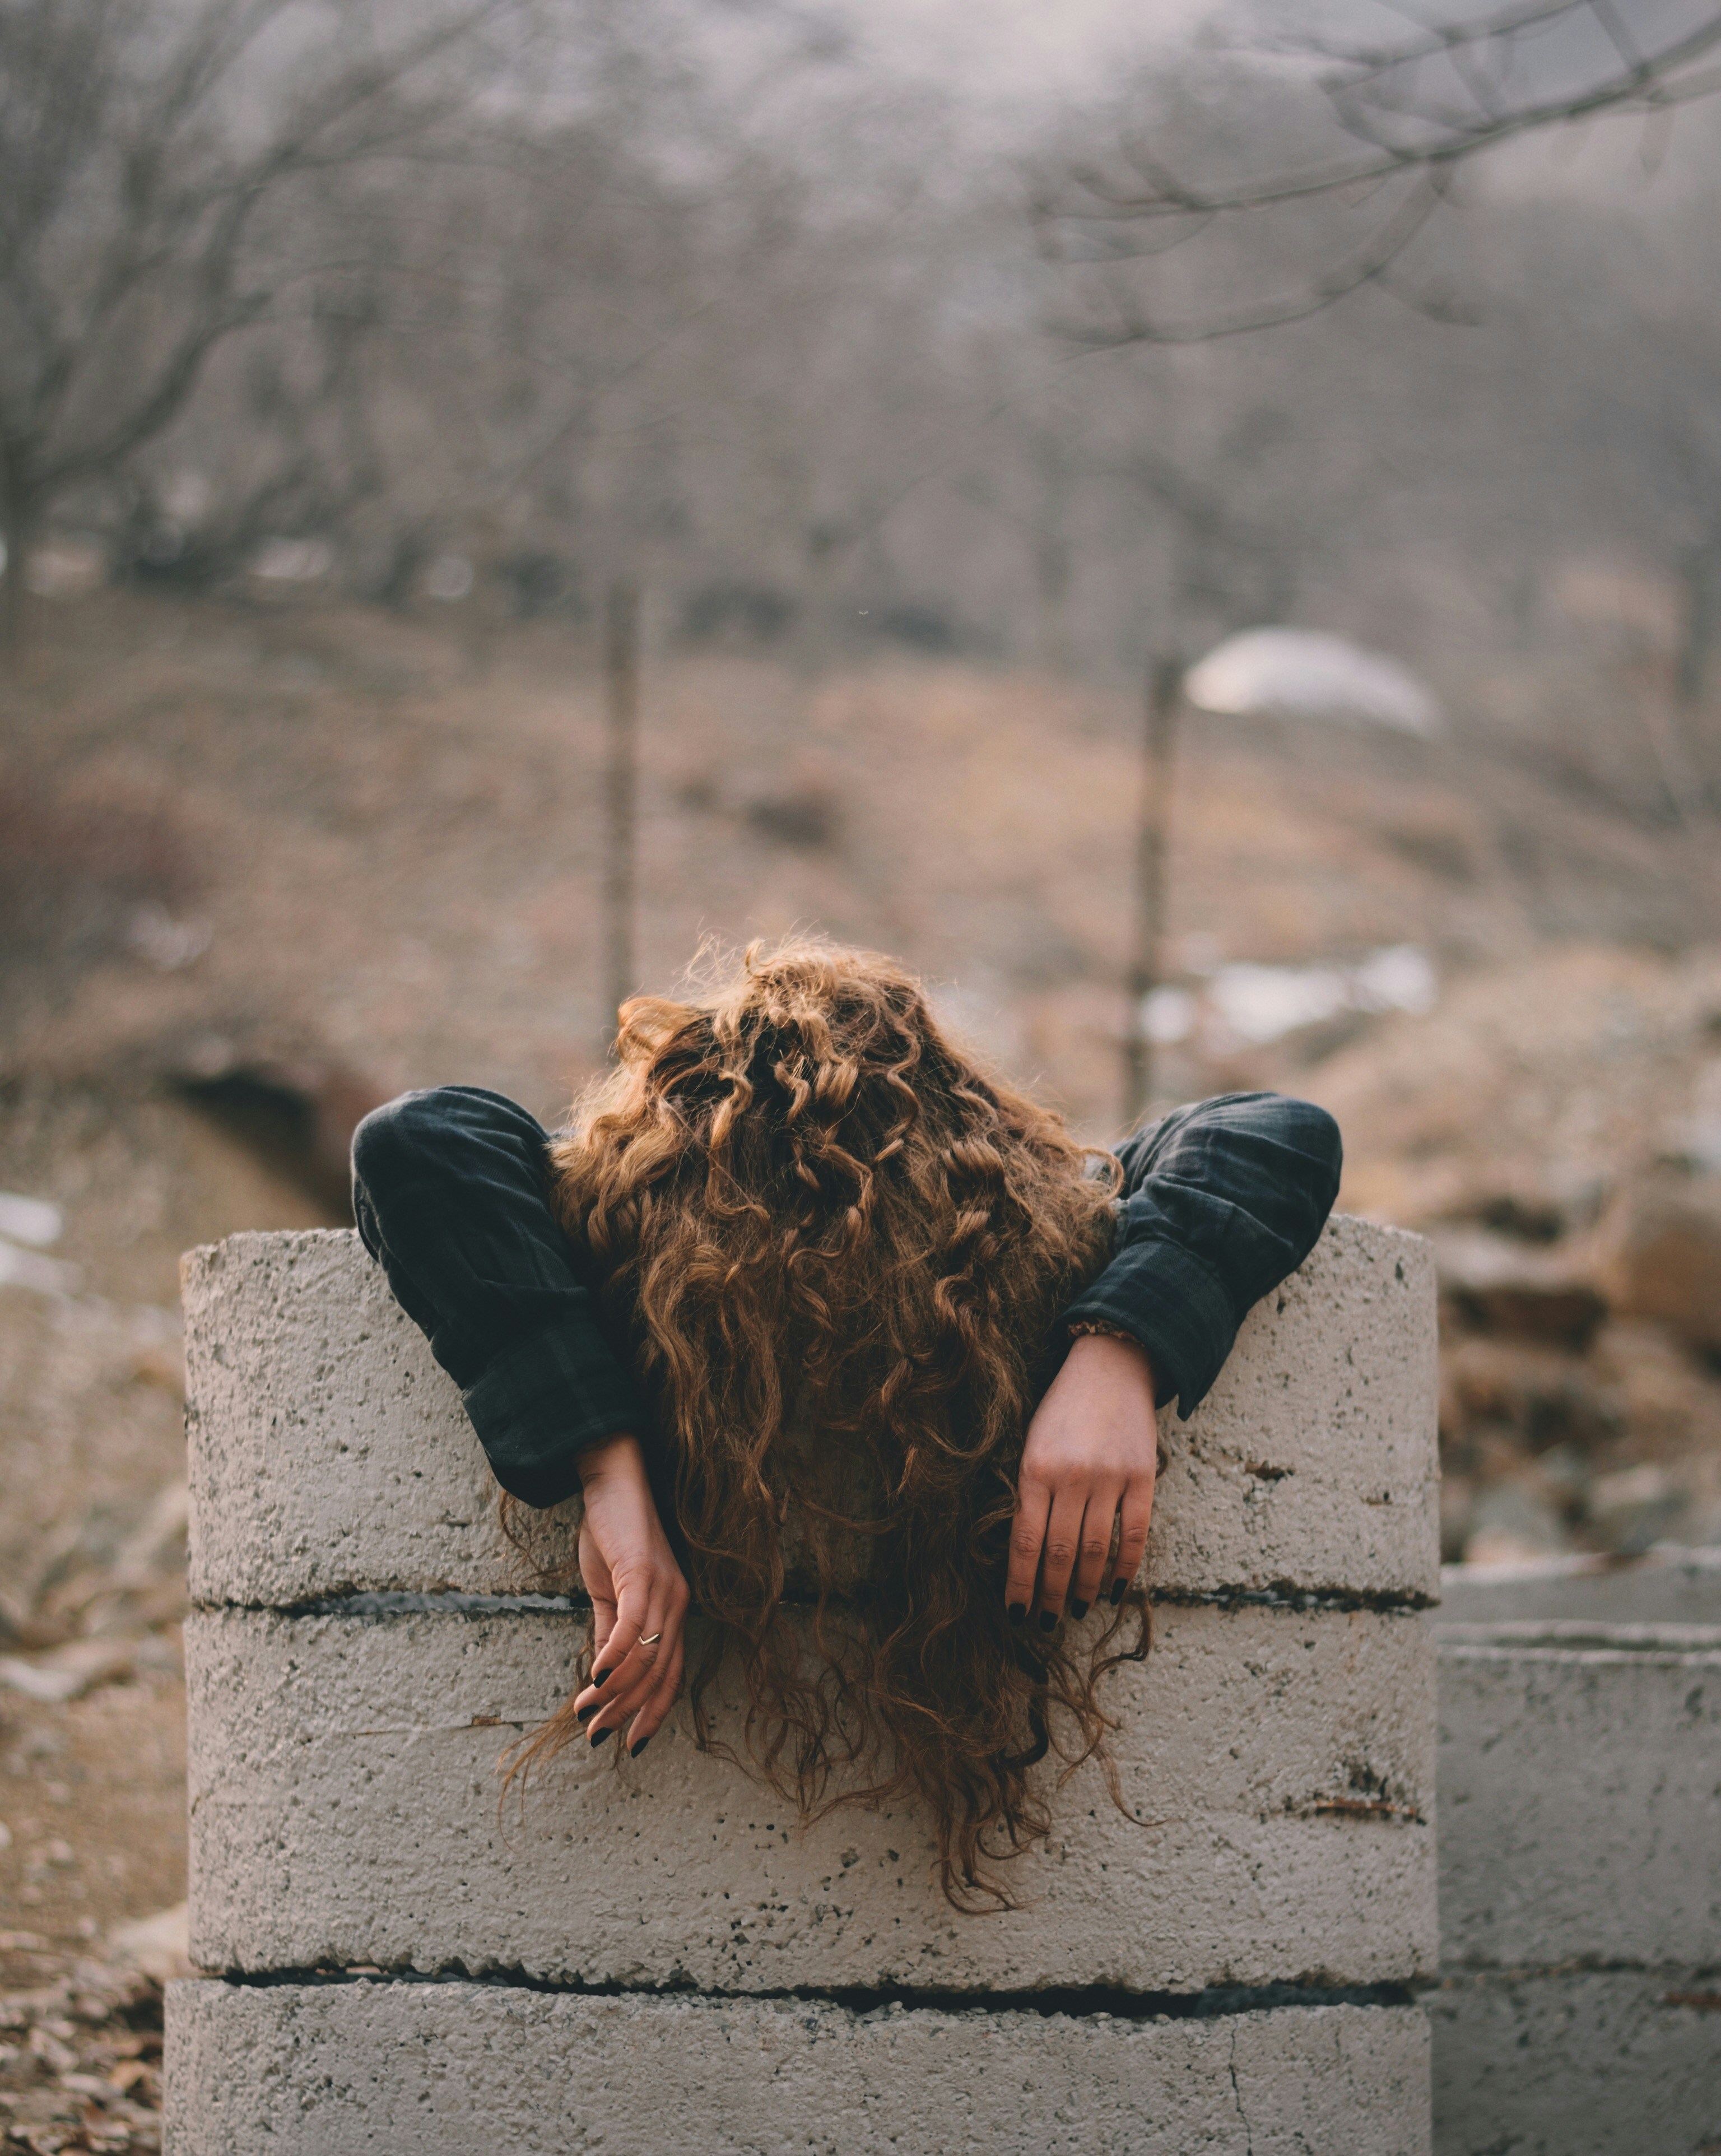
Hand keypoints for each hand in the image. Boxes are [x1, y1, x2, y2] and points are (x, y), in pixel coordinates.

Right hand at [568, 1433, 688, 1756]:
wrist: (613, 1483)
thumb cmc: (613, 1535)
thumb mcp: (610, 1594)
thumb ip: (609, 1635)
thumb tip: (601, 1679)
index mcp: (673, 1612)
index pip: (670, 1676)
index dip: (652, 1713)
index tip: (627, 1744)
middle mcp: (677, 1605)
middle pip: (660, 1675)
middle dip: (630, 1713)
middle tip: (598, 1736)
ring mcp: (665, 1590)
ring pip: (648, 1658)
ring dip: (616, 1692)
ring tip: (588, 1712)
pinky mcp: (645, 1574)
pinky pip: (633, 1626)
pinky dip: (615, 1657)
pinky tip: (594, 1677)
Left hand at [1006, 1331, 1157, 1629]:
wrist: (1109, 1367)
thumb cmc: (1060, 1410)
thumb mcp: (1030, 1443)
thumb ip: (1027, 1492)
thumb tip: (1022, 1553)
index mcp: (1034, 1468)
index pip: (1024, 1542)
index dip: (1020, 1584)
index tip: (1016, 1613)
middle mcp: (1071, 1476)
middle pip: (1060, 1553)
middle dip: (1051, 1595)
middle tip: (1045, 1623)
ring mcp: (1109, 1477)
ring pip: (1095, 1550)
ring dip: (1085, 1589)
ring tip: (1076, 1612)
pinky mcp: (1142, 1477)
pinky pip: (1134, 1534)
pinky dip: (1124, 1568)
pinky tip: (1113, 1590)